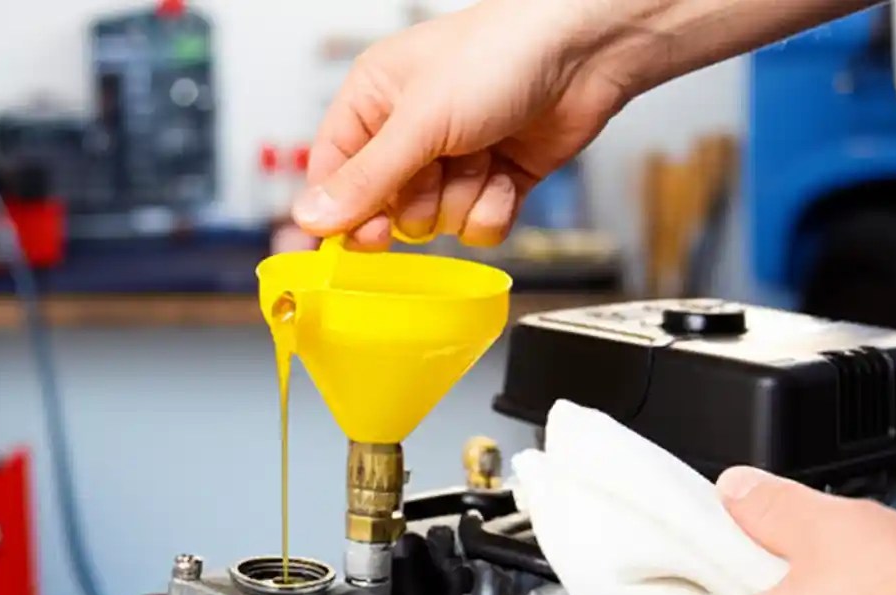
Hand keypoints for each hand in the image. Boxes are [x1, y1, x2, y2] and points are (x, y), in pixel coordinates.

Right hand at [293, 0, 873, 251]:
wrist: (586, 54)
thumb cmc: (499, 56)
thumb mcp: (419, 121)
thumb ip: (365, 179)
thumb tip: (310, 219)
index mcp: (374, 102)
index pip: (334, 173)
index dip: (345, 211)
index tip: (361, 239)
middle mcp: (410, 133)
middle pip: (387, 209)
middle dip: (418, 201)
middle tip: (434, 178)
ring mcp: (454, 159)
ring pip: (435, 223)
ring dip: (461, 199)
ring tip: (482, 157)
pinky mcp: (494, 180)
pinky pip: (476, 225)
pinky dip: (493, 207)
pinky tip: (507, 173)